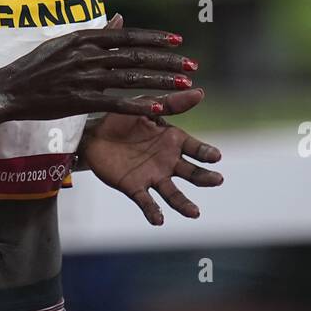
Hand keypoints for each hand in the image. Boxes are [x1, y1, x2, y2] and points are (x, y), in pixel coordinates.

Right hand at [0, 12, 199, 121]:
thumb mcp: (64, 42)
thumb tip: (119, 18)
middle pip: (136, 56)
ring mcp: (84, 78)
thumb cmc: (37, 66)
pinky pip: (116, 103)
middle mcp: (87, 55)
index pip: (128, 37)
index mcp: (84, 38)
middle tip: (191, 65)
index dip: (156, 39)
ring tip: (184, 85)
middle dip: (167, 61)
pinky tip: (158, 108)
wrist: (9, 90)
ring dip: (161, 82)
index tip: (178, 41)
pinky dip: (138, 105)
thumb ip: (95, 32)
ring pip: (131, 78)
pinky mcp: (80, 100)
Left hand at [78, 15, 222, 224]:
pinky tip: (160, 220)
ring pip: (173, 193)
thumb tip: (200, 90)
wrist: (92, 135)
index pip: (195, 148)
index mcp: (172, 140)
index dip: (206, 153)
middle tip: (217, 180)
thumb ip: (171, 102)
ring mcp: (152, 176)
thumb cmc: (121, 119)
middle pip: (191, 173)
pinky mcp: (135, 187)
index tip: (217, 156)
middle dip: (204, 178)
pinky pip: (146, 202)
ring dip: (184, 203)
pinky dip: (154, 212)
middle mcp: (167, 161)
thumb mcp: (146, 107)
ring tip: (194, 212)